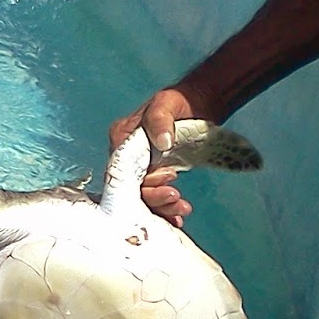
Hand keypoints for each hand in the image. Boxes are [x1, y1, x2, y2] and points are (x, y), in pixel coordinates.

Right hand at [109, 85, 210, 226]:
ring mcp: (141, 168)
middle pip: (133, 187)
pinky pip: (155, 196)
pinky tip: (177, 216)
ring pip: (144, 196)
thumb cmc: (178, 101)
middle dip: (154, 198)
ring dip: (162, 207)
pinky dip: (165, 209)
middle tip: (177, 198)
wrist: (196, 106)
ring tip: (182, 208)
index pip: (124, 170)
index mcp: (122, 138)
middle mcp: (127, 157)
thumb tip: (162, 141)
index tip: (168, 181)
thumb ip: (160, 120)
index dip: (143, 181)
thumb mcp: (166, 104)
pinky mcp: (154, 176)